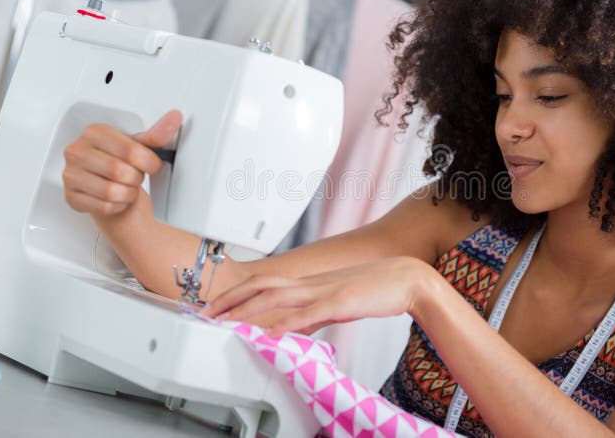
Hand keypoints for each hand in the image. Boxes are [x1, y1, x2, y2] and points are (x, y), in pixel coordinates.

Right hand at [62, 110, 182, 217]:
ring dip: (128, 193)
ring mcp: (70, 174)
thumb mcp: (139, 146)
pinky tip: (118, 197)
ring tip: (127, 186)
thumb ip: (156, 135)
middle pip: (120, 171)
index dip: (149, 162)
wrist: (109, 186)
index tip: (152, 165)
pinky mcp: (71, 197)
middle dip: (136, 178)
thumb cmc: (122, 163)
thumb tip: (175, 117)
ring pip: (111, 191)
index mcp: (94, 132)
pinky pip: (104, 206)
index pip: (130, 150)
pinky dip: (118, 205)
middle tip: (136, 176)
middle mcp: (77, 151)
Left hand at [205, 256, 433, 336]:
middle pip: (262, 286)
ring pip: (278, 297)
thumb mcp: (337, 304)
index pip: (264, 284)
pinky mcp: (341, 302)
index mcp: (310, 283)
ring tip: (226, 324)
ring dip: (249, 311)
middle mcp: (312, 283)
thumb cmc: (377, 289)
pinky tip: (271, 335)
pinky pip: (308, 314)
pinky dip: (286, 324)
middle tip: (206, 314)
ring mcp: (325, 291)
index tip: (217, 308)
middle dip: (231, 300)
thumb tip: (290, 329)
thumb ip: (312, 315)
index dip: (237, 294)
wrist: (408, 279)